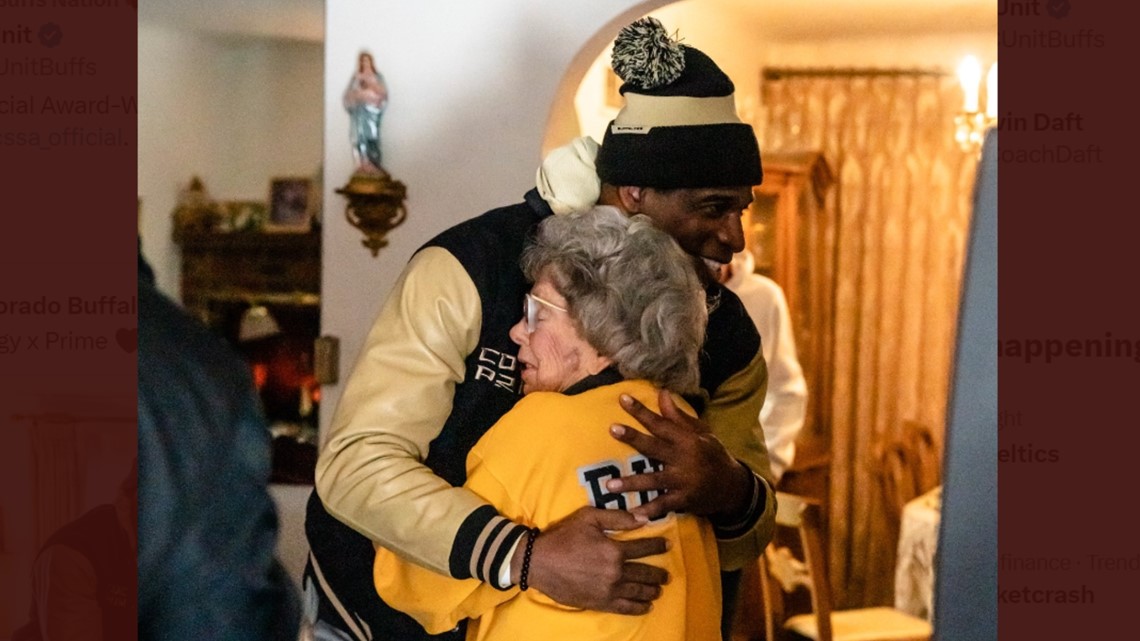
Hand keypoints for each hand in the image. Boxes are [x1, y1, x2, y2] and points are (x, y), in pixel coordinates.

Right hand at [520, 506, 668, 614]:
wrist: (539, 562)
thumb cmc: (563, 537)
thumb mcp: (589, 518)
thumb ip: (618, 518)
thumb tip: (643, 519)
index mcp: (615, 550)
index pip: (644, 547)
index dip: (658, 546)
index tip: (667, 546)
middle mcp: (616, 572)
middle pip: (645, 573)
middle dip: (659, 574)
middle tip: (666, 575)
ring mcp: (608, 590)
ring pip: (638, 592)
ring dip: (651, 591)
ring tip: (658, 590)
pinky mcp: (600, 603)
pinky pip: (625, 608)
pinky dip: (638, 608)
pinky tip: (646, 606)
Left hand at [607, 389, 751, 521]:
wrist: (733, 487)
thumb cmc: (714, 456)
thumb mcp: (702, 433)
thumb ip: (679, 416)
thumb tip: (662, 393)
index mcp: (688, 440)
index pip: (661, 422)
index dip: (642, 411)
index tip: (623, 398)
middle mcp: (684, 459)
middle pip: (654, 446)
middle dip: (633, 438)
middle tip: (612, 429)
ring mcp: (683, 481)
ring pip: (653, 480)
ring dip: (631, 483)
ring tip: (609, 485)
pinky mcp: (683, 500)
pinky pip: (663, 505)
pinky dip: (649, 510)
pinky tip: (633, 515)